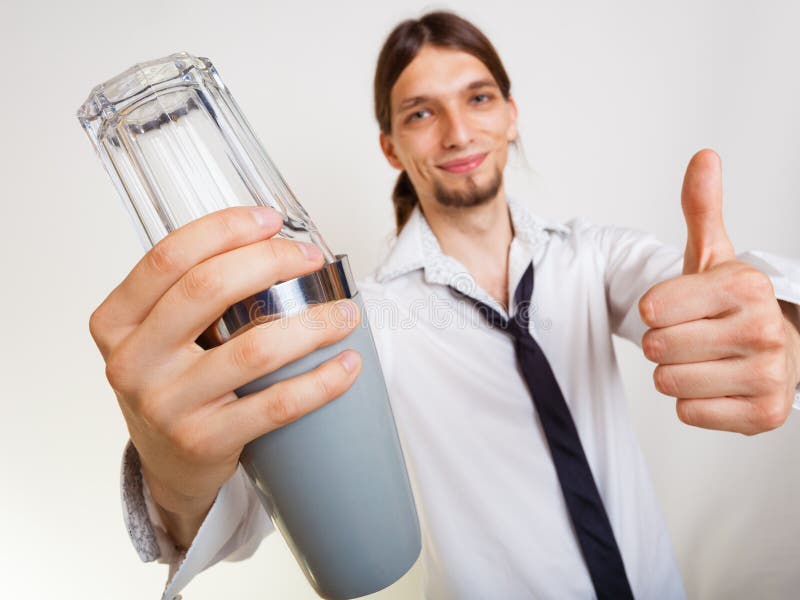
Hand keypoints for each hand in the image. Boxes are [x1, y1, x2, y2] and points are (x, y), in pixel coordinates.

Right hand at [89, 206, 361, 546]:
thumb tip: (270, 239)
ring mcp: (166, 405)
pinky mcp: (204, 441)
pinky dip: (320, 381)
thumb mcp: (160, 334)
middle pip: (208, 289)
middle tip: (311, 259)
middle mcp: (133, 362)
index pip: (169, 257)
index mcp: (117, 321)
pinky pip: (276, 405)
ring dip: (312, 323)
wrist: (168, 464)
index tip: (271, 219)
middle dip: (271, 261)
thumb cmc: (175, 384)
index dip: (225, 229)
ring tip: (346, 313)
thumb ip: (192, 290)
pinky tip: (347, 364)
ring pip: (253, 349)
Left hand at [639, 149, 799, 434]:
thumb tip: (703, 157)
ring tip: (705, 359)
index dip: (655, 310)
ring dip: (675, 373)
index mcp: (746, 286)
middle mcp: (764, 329)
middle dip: (663, 343)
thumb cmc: (733, 304)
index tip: (678, 306)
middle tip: (693, 335)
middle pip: (657, 347)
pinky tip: (717, 384)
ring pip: (668, 382)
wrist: (782, 351)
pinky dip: (693, 403)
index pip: (653, 308)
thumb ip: (701, 209)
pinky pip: (687, 413)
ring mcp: (768, 376)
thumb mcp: (714, 255)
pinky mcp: (762, 415)